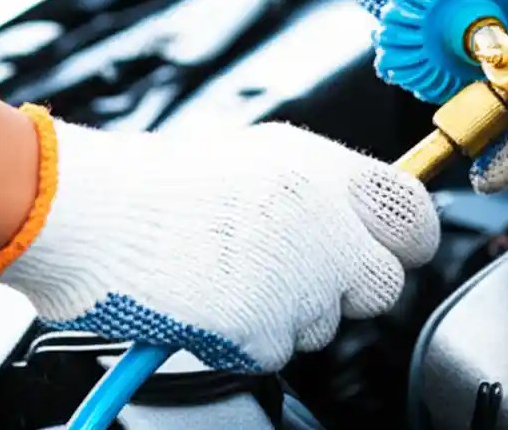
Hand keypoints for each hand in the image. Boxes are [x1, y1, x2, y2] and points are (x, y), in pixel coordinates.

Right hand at [0, 106, 438, 372]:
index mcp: (327, 171)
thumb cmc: (163, 183)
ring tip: (234, 275)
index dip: (406, 240)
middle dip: (348, 289)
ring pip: (327, 324)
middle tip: (300, 274)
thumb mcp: (262, 157)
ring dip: (291, 313)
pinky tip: (213, 300)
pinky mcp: (259, 325)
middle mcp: (322, 223)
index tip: (395, 248)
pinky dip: (247, 338)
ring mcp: (295, 278)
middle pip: (383, 285)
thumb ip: (325, 188)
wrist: (91, 211)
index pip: (415, 216)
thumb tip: (370, 217)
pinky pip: (276, 351)